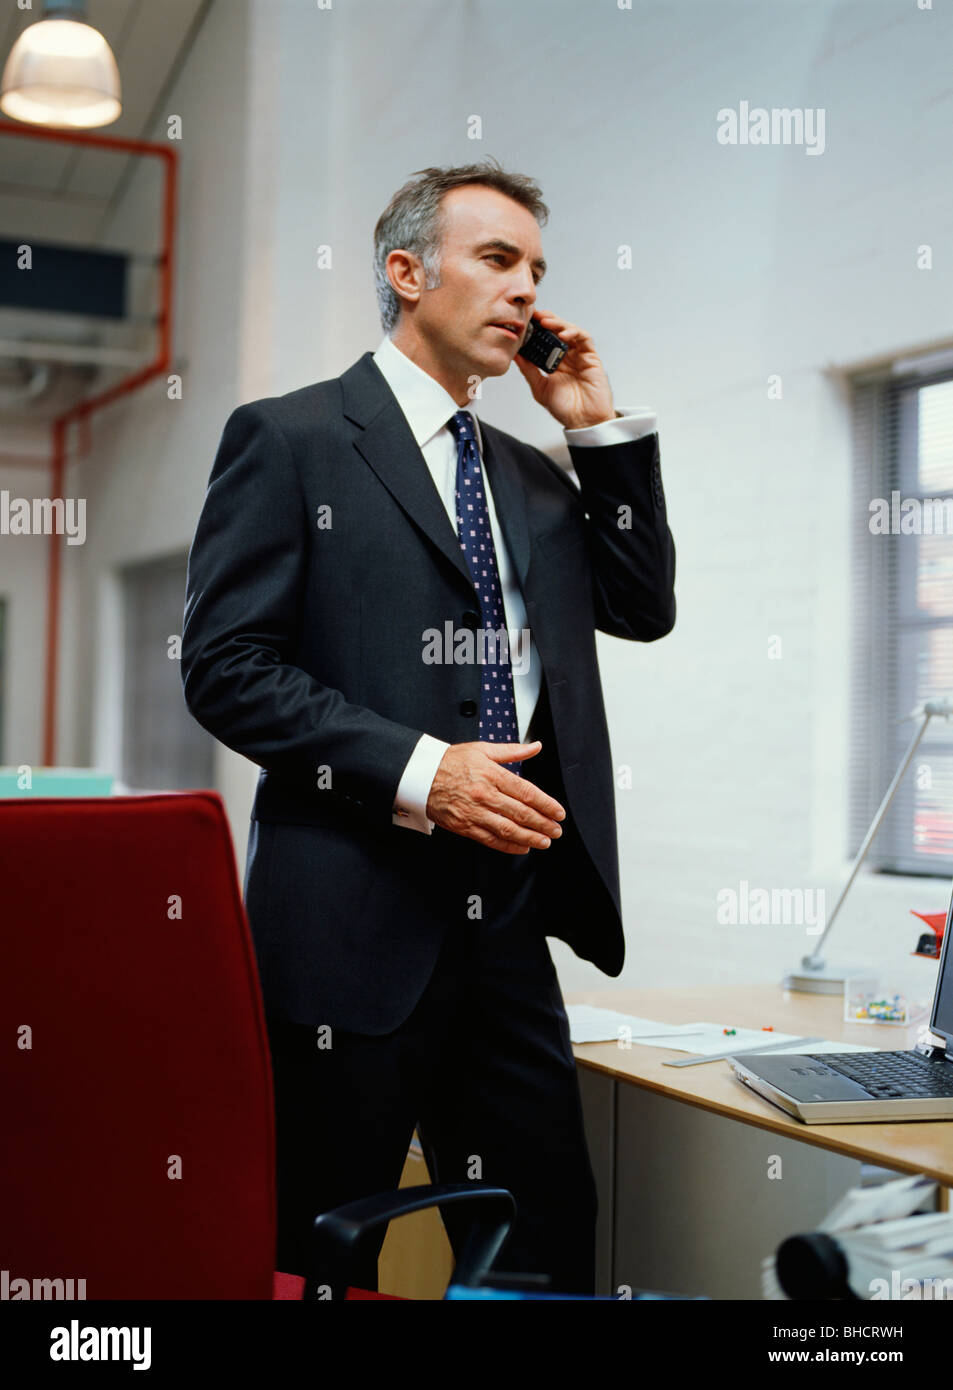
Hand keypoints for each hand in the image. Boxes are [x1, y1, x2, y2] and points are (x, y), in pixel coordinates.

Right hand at [426, 740, 566, 853]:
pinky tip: (522, 847)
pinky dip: (509, 846)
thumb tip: (536, 746)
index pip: (526, 792)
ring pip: (508, 829)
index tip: (558, 812)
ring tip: (545, 841)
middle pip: (521, 813)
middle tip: (556, 830)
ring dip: (530, 837)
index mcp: (491, 774)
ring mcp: (474, 812)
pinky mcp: (465, 826)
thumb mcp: (482, 749)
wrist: (421, 776)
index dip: (546, 804)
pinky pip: (490, 839)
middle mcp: (484, 794)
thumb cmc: (451, 762)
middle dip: (543, 824)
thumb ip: (512, 751)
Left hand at [514, 310, 616, 429]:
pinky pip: (584, 339)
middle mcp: (566, 356)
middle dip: (546, 320)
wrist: (583, 422)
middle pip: (556, 331)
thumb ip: (529, 371)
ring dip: (558, 324)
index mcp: (553, 362)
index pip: (543, 340)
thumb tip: (515, 355)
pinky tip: (563, 334)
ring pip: (570, 331)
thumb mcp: (540, 388)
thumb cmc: (564, 409)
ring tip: (546, 322)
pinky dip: (574, 333)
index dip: (535, 329)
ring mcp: (579, 356)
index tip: (523, 321)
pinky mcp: (591, 357)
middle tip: (534, 315)